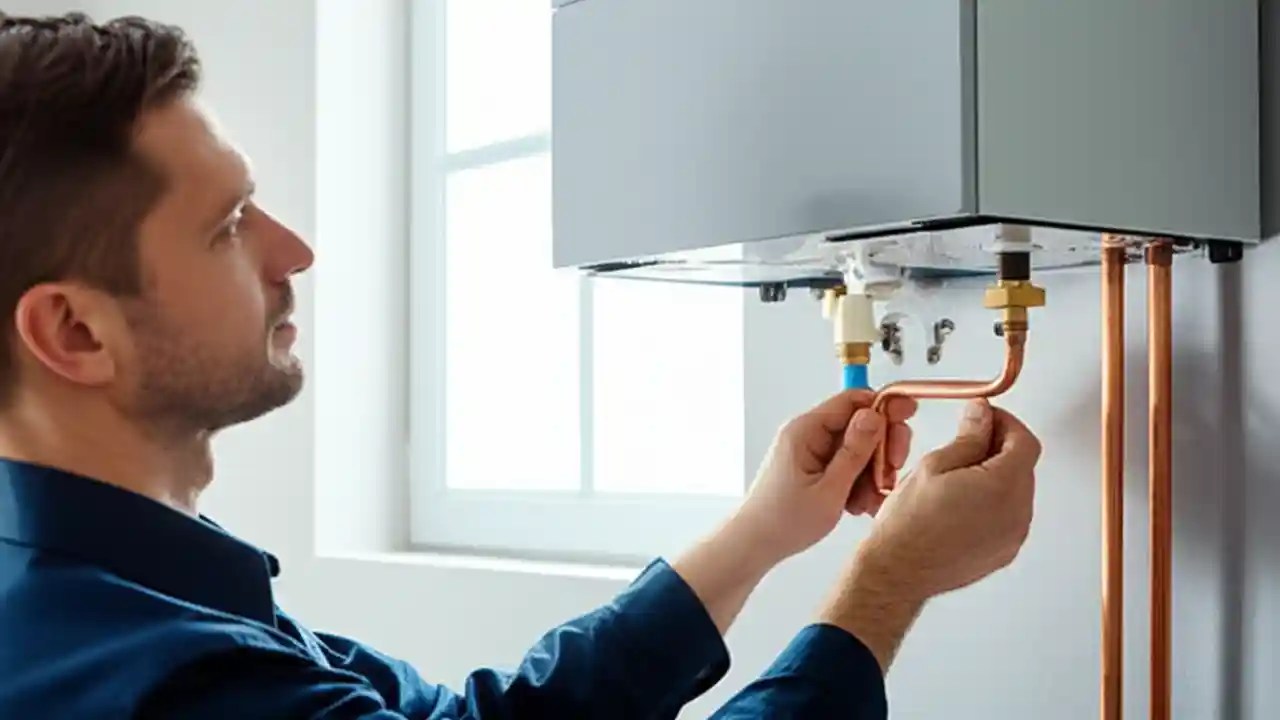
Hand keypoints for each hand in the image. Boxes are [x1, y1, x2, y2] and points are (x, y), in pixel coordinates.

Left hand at [729, 389, 916, 566]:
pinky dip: (858, 484)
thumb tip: (875, 415)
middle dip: (882, 449)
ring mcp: (811, 451)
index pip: (853, 400)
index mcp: (806, 430)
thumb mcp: (829, 489)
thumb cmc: (783, 521)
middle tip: (889, 476)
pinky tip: (858, 506)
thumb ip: (855, 451)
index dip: (884, 406)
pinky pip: (846, 466)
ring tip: (866, 502)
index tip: (908, 417)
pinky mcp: (814, 468)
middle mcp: (808, 434)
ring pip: (858, 449)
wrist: (754, 545)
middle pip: (860, 424)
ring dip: (871, 474)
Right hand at [817, 399, 1040, 670]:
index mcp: (1002, 487)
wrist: (898, 571)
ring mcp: (1013, 536)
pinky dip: (993, 501)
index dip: (1005, 422)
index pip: (1024, 441)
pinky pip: (1009, 515)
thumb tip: (982, 415)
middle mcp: (1016, 514)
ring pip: (1017, 490)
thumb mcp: (935, 465)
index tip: (984, 416)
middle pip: (1023, 466)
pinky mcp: (1004, 552)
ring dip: (997, 474)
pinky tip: (962, 500)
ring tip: (959, 473)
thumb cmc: (909, 524)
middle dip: (999, 446)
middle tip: (967, 438)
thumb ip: (968, 436)